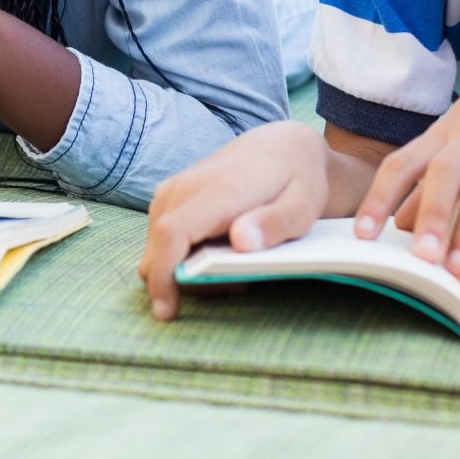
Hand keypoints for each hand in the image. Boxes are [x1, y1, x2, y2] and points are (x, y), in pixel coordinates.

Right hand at [138, 121, 331, 321]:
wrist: (280, 147)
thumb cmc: (295, 179)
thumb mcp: (303, 205)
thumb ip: (275, 223)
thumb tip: (241, 241)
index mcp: (217, 190)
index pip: (171, 232)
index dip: (163, 275)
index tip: (168, 311)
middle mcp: (184, 188)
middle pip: (158, 250)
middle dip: (183, 282)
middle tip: (236, 285)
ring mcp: (172, 191)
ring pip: (156, 248)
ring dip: (183, 270)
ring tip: (233, 268)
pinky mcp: (169, 197)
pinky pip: (161, 240)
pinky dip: (181, 257)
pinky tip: (218, 255)